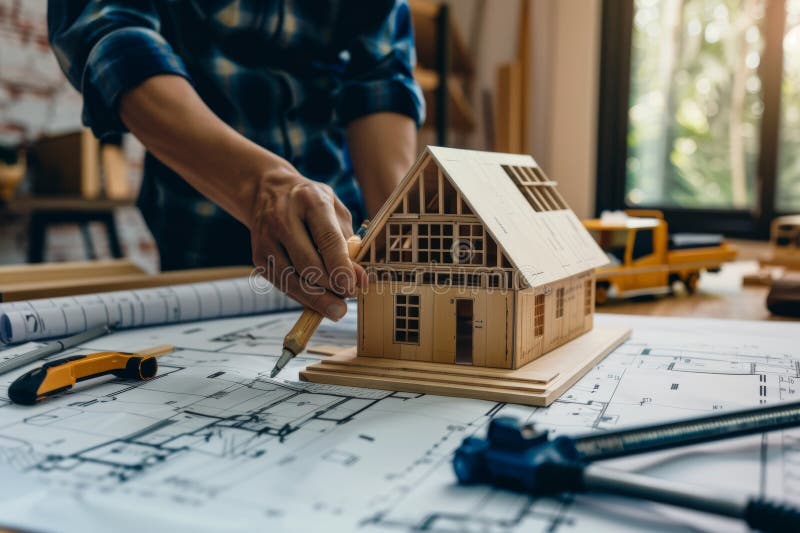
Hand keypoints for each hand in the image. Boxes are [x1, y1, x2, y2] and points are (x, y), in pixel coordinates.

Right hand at [248, 164, 366, 319]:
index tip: (353, 287)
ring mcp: (266, 239)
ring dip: (317, 298)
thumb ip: (348, 241)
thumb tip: (359, 278)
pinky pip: (283, 284)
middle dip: (331, 286)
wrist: (266, 191)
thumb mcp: (334, 210)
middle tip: (348, 296)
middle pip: (308, 264)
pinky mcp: (258, 257)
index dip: (341, 267)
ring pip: (293, 279)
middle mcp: (283, 219)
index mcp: (310, 201)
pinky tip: (318, 301)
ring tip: (336, 308)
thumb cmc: (309, 203)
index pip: (327, 238)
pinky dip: (302, 296)